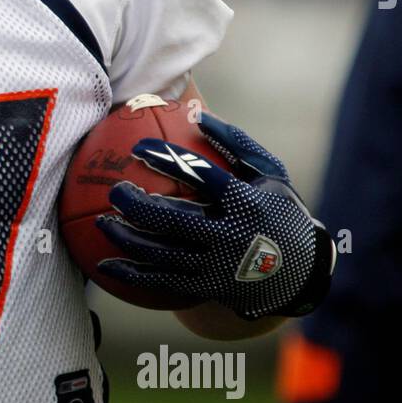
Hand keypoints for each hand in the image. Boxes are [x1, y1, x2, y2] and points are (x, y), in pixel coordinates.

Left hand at [95, 113, 334, 320]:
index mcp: (246, 203)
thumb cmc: (277, 210)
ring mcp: (219, 268)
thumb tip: (196, 113)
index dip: (168, 162)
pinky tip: (104, 264)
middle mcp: (232, 237)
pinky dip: (131, 273)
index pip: (202, 177)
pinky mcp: (207, 289)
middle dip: (137, 206)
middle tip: (114, 190)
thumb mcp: (269, 173)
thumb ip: (235, 143)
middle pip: (175, 220)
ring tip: (102, 222)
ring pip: (163, 254)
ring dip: (127, 239)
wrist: (299, 273)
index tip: (137, 150)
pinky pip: (162, 282)